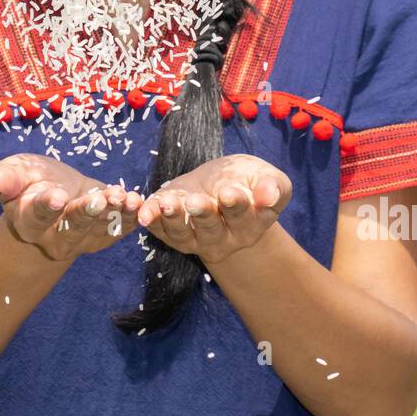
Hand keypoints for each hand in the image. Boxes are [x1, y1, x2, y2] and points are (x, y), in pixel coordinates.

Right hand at [0, 153, 142, 261]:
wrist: (55, 192)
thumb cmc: (31, 180)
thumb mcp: (16, 171)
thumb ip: (8, 177)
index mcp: (29, 222)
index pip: (37, 216)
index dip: (47, 206)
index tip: (58, 196)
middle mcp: (55, 237)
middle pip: (71, 229)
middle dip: (85, 214)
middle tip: (97, 200)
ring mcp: (83, 239)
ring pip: (99, 229)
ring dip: (113, 213)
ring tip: (122, 196)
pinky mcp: (104, 235)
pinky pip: (119, 229)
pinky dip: (130, 217)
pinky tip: (137, 201)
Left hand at [136, 153, 291, 264]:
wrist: (222, 184)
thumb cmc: (248, 180)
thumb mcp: (267, 177)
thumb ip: (273, 187)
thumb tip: (268, 197)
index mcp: (250, 225)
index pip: (243, 217)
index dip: (236, 206)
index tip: (228, 193)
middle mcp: (223, 238)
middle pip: (211, 230)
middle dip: (203, 215)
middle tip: (195, 201)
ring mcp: (194, 238)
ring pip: (182, 234)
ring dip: (173, 219)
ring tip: (167, 203)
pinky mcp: (171, 232)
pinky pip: (159, 230)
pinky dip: (150, 219)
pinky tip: (142, 210)